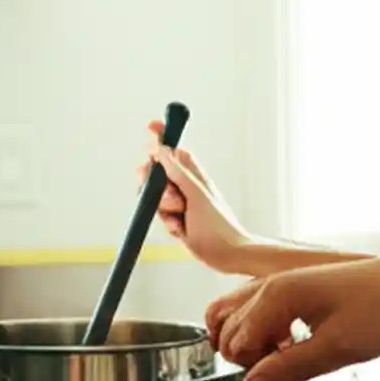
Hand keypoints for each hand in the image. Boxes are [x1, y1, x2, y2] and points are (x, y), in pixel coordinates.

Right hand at [142, 121, 253, 273]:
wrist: (227, 255)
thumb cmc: (218, 226)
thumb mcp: (196, 195)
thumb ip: (178, 172)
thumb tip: (162, 149)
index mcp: (194, 175)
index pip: (174, 150)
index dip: (163, 137)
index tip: (152, 126)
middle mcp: (187, 187)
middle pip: (157, 174)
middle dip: (155, 186)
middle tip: (172, 198)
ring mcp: (181, 204)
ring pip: (155, 198)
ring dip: (164, 209)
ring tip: (181, 218)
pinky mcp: (178, 221)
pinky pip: (161, 217)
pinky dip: (168, 225)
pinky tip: (181, 231)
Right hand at [205, 255, 379, 380]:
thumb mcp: (336, 349)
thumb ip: (288, 370)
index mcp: (277, 295)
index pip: (235, 348)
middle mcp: (272, 286)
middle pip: (227, 333)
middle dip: (247, 366)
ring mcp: (282, 285)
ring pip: (235, 319)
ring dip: (248, 348)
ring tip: (280, 365)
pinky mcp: (294, 290)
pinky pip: (256, 313)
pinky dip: (262, 335)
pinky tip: (289, 347)